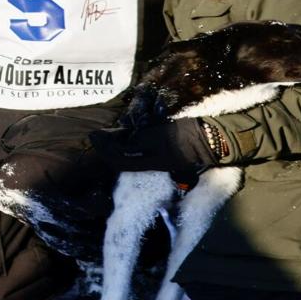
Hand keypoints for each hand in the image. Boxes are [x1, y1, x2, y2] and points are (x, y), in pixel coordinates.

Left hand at [88, 118, 217, 183]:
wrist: (207, 142)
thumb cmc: (182, 137)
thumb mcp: (156, 135)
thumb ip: (136, 139)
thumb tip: (115, 140)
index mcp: (144, 162)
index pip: (115, 158)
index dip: (102, 147)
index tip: (94, 134)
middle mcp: (147, 166)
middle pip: (120, 160)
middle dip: (106, 149)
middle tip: (98, 135)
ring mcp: (155, 162)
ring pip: (128, 158)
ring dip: (116, 147)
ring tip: (110, 135)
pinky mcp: (162, 157)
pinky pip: (138, 154)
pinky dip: (128, 146)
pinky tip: (128, 137)